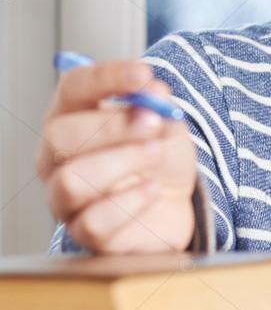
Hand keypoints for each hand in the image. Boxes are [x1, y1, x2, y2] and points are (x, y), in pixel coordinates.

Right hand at [36, 60, 197, 252]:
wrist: (175, 202)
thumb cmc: (159, 158)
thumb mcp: (166, 124)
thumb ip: (158, 107)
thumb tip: (152, 91)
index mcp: (72, 118)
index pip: (73, 88)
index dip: (105, 77)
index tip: (143, 74)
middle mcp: (57, 159)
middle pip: (60, 136)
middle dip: (113, 126)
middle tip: (154, 124)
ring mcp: (65, 200)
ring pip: (72, 181)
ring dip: (123, 162)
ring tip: (156, 154)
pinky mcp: (85, 235)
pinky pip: (93, 223)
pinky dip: (131, 202)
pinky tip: (152, 189)